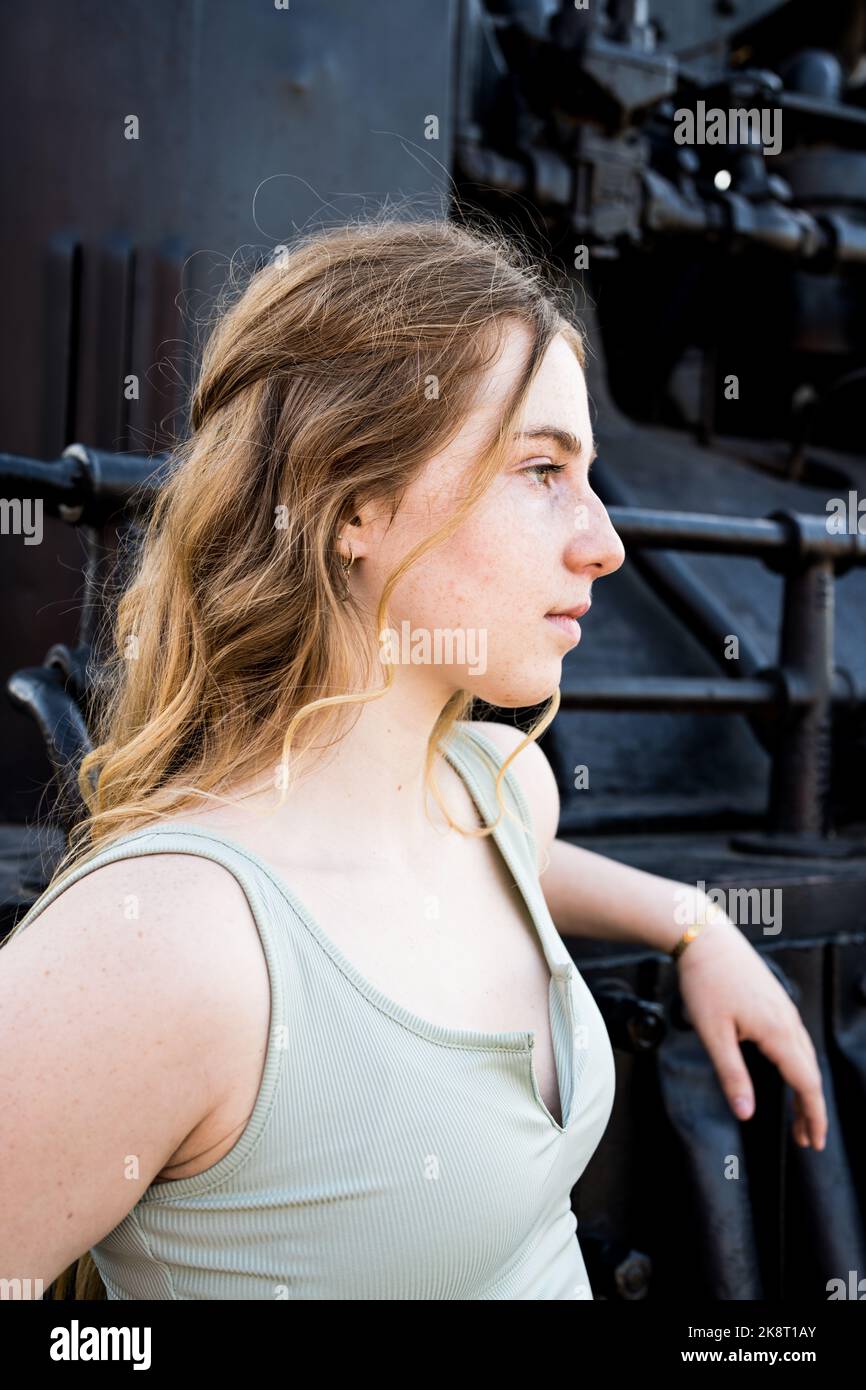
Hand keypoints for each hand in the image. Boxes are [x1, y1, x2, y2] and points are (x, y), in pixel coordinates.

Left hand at [675, 916, 827, 1149]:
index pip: (806, 1083)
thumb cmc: (705, 980)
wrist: (703, 935)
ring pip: (804, 1055)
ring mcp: (784, 1007)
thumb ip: (732, 1075)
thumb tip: (746, 1113)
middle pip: (810, 1072)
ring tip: (797, 1114)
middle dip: (810, 1109)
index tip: (816, 1142)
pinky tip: (787, 1072)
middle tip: (807, 1139)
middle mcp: (788, 1019)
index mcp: (778, 1031)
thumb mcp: (712, 1034)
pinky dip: (797, 1064)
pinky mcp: (774, 999)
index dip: (813, 1116)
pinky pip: (795, 1039)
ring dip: (804, 1087)